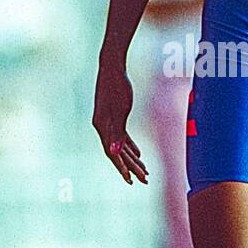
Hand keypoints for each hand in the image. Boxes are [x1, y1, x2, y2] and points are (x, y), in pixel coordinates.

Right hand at [92, 58, 148, 184]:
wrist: (112, 67)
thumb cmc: (117, 87)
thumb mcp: (120, 111)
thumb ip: (117, 133)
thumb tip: (114, 153)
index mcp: (102, 127)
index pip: (112, 153)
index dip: (122, 168)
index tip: (131, 181)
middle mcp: (103, 127)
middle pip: (118, 152)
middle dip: (132, 167)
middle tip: (145, 179)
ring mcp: (107, 122)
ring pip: (121, 145)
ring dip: (132, 158)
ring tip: (144, 171)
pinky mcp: (113, 116)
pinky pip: (122, 136)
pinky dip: (130, 146)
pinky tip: (139, 154)